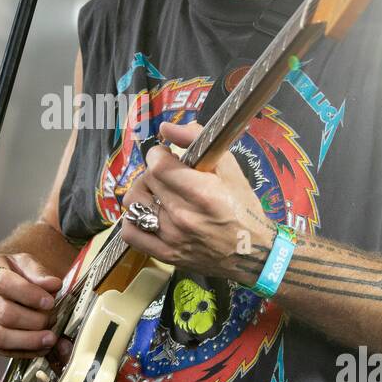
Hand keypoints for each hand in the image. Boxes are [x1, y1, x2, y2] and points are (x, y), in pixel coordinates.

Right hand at [0, 252, 63, 357]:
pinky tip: (39, 347)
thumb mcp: (19, 263)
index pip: (4, 283)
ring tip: (49, 338)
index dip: (29, 294)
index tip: (49, 301)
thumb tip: (53, 284)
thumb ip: (37, 272)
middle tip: (51, 319)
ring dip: (28, 340)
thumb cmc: (0, 272)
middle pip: (4, 313)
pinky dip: (22, 352)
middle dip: (33, 320)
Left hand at [119, 120, 273, 284]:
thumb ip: (197, 141)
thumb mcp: (230, 168)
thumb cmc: (243, 208)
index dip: (158, 154)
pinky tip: (147, 214)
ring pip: (133, 203)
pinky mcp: (165, 254)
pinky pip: (130, 233)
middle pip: (146, 181)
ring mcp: (171, 237)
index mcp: (201, 193)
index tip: (167, 156)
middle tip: (168, 174)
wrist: (251, 252)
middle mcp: (182, 215)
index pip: (157, 165)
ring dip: (141, 192)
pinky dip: (132, 220)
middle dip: (154, 171)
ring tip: (157, 193)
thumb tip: (166, 128)